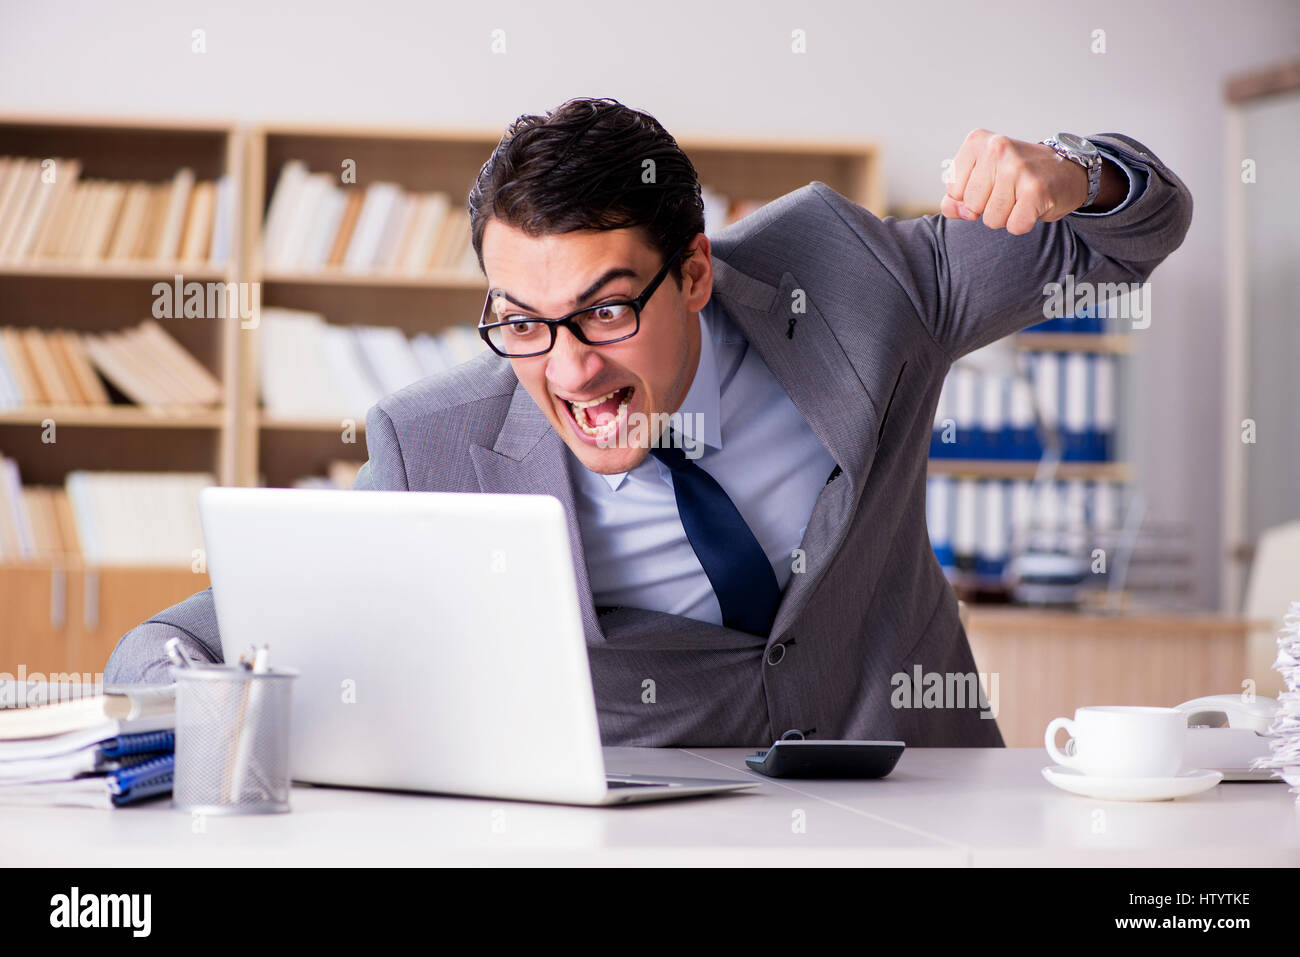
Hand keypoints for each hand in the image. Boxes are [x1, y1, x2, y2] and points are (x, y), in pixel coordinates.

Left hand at [941, 129, 1089, 234]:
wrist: (1065, 171)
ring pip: (991, 219)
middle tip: (1009, 191)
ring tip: (1020, 197)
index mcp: (976, 142)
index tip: (990, 183)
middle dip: (987, 207)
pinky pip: (1015, 226)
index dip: (969, 197)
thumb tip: (961, 212)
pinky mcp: (1035, 189)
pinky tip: (1032, 205)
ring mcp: (1017, 168)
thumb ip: (954, 198)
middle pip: (971, 206)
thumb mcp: (979, 177)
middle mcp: (996, 148)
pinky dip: (1022, 223)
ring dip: (1006, 216)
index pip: (953, 191)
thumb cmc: (1014, 176)